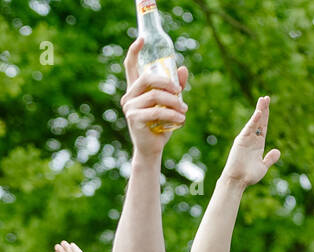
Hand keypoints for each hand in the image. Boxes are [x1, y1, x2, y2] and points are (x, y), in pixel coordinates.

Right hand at [120, 37, 188, 157]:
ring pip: (155, 96)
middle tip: (180, 92)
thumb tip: (183, 69)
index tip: (142, 39)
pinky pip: (156, 112)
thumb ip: (176, 87)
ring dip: (174, 102)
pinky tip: (180, 120)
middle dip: (168, 83)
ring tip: (184, 110)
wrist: (152, 149)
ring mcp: (130, 107)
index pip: (130, 66)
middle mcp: (129, 95)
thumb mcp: (170, 104)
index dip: (134, 51)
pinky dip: (172, 115)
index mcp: (135, 89)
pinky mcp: (134, 119)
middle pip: (148, 78)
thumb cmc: (160, 125)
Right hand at [221, 96, 280, 187]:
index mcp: (258, 144)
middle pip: (259, 121)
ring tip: (263, 99)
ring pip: (255, 122)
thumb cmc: (249, 175)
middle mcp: (252, 139)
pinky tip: (259, 112)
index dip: (267, 117)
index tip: (268, 105)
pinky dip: (254, 120)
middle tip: (266, 97)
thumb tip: (278, 151)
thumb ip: (270, 158)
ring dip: (259, 110)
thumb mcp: (263, 166)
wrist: (238, 181)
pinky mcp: (241, 140)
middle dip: (263, 109)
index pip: (263, 127)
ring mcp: (246, 139)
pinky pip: (249, 128)